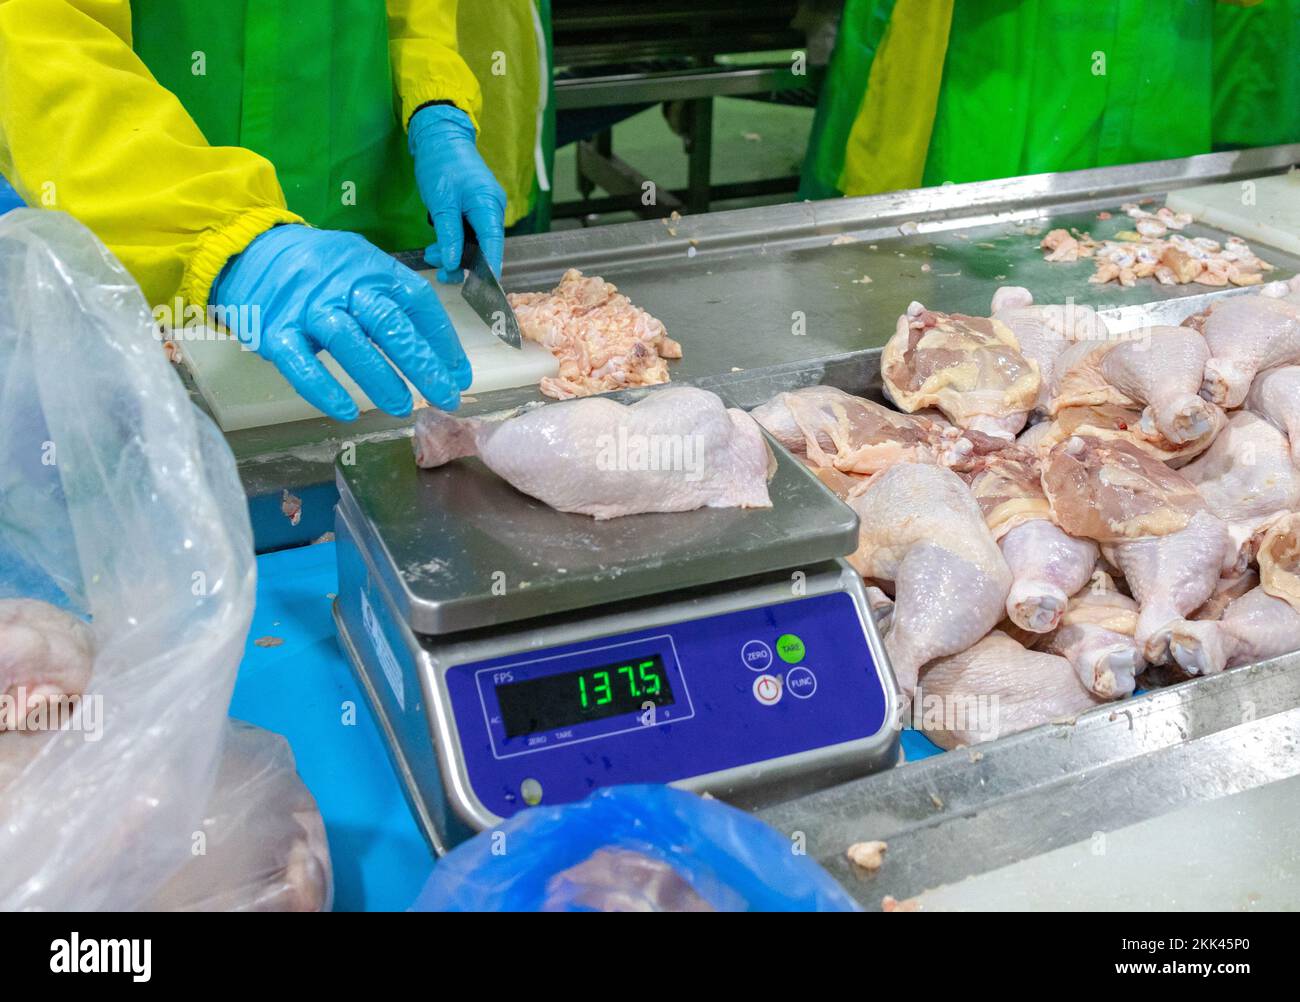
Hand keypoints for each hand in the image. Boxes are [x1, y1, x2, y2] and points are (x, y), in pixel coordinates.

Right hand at [211, 224, 471, 420]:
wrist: (248, 248)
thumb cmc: (318, 267)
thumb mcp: (361, 266)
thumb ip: (396, 302)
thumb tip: (442, 355)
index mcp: (370, 268)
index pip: (416, 301)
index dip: (443, 341)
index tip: (460, 375)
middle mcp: (341, 286)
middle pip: (388, 323)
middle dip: (422, 364)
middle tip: (445, 397)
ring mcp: (307, 309)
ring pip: (349, 343)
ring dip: (380, 379)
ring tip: (403, 407)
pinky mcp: (275, 332)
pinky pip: (301, 365)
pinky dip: (325, 390)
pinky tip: (348, 412)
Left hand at [408, 105, 506, 282]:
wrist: (439, 135)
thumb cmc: (441, 163)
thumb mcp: (441, 202)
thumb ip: (449, 235)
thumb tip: (453, 263)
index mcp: (489, 206)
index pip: (494, 245)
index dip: (489, 270)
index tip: (482, 291)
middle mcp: (492, 209)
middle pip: (484, 248)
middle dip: (463, 263)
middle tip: (441, 273)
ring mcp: (484, 208)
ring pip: (474, 242)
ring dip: (454, 252)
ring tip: (431, 255)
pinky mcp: (474, 207)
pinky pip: (469, 232)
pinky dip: (454, 241)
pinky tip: (437, 245)